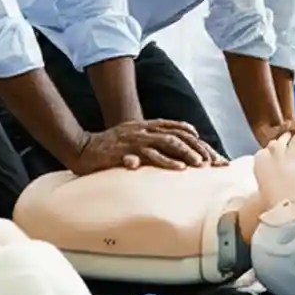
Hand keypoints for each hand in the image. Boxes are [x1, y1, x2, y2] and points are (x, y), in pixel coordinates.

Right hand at [72, 119, 226, 174]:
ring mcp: (136, 140)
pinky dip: (165, 162)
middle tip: (212, 161)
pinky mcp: (127, 152)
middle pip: (177, 135)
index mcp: (147, 126)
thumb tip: (171, 150)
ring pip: (167, 143)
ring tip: (200, 164)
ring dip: (185, 154)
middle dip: (196, 148)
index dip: (196, 139)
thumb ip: (150, 142)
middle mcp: (144, 129)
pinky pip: (149, 156)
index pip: (177, 128)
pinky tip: (178, 169)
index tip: (211, 152)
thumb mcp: (132, 139)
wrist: (82, 148)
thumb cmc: (109, 147)